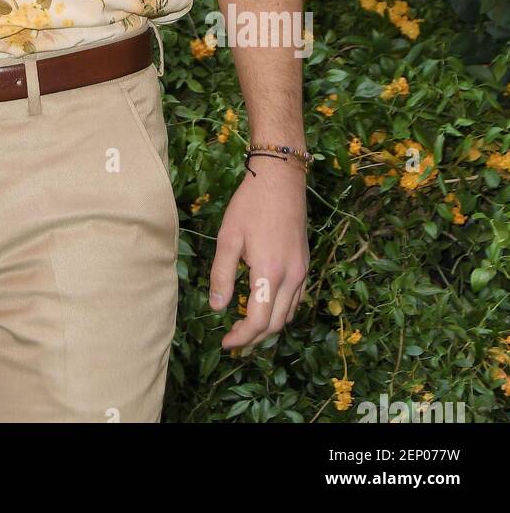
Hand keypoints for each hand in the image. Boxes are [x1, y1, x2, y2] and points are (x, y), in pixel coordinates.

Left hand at [209, 157, 308, 351]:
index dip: (242, 337)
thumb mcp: (228, 237)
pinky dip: (281, 311)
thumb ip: (222, 274)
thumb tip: (218, 308)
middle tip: (233, 340)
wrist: (281, 179)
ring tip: (247, 328)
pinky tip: (266, 306)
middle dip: (255, 337)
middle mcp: (292, 277)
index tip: (226, 343)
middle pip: (276, 324)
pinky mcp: (305, 264)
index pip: (259, 321)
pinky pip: (296, 299)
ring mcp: (302, 271)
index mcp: (270, 272)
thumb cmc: (250, 204)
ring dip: (269, 326)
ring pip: (289, 314)